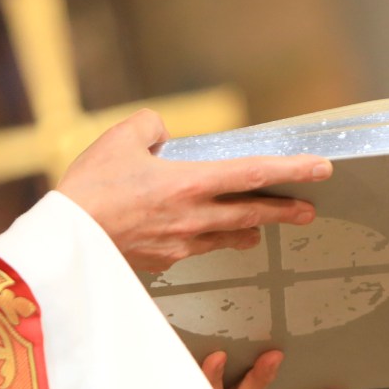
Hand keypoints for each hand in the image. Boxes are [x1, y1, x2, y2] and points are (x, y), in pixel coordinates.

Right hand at [57, 108, 333, 271]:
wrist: (65, 243)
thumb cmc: (89, 189)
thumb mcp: (121, 138)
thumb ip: (150, 127)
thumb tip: (162, 135)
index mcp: (191, 183)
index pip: (255, 174)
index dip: (293, 169)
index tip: (322, 169)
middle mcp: (195, 217)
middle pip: (253, 214)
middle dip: (284, 212)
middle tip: (308, 212)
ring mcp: (182, 245)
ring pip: (228, 237)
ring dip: (248, 230)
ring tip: (261, 228)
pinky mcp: (165, 262)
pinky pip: (196, 249)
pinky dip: (206, 240)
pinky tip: (203, 237)